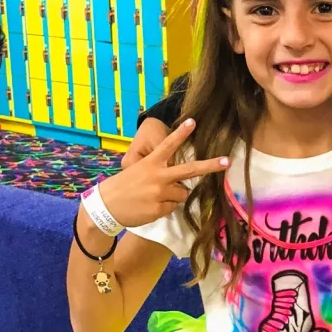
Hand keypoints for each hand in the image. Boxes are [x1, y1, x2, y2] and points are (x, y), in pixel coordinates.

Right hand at [98, 119, 228, 227]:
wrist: (105, 206)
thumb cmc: (123, 187)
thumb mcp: (137, 172)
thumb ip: (158, 172)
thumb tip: (179, 180)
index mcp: (150, 164)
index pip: (168, 146)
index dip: (181, 134)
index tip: (193, 122)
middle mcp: (158, 177)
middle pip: (189, 170)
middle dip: (210, 166)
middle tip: (226, 162)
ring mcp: (160, 194)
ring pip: (183, 193)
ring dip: (175, 195)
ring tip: (155, 196)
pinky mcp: (159, 209)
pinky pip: (173, 207)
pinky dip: (166, 207)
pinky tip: (150, 206)